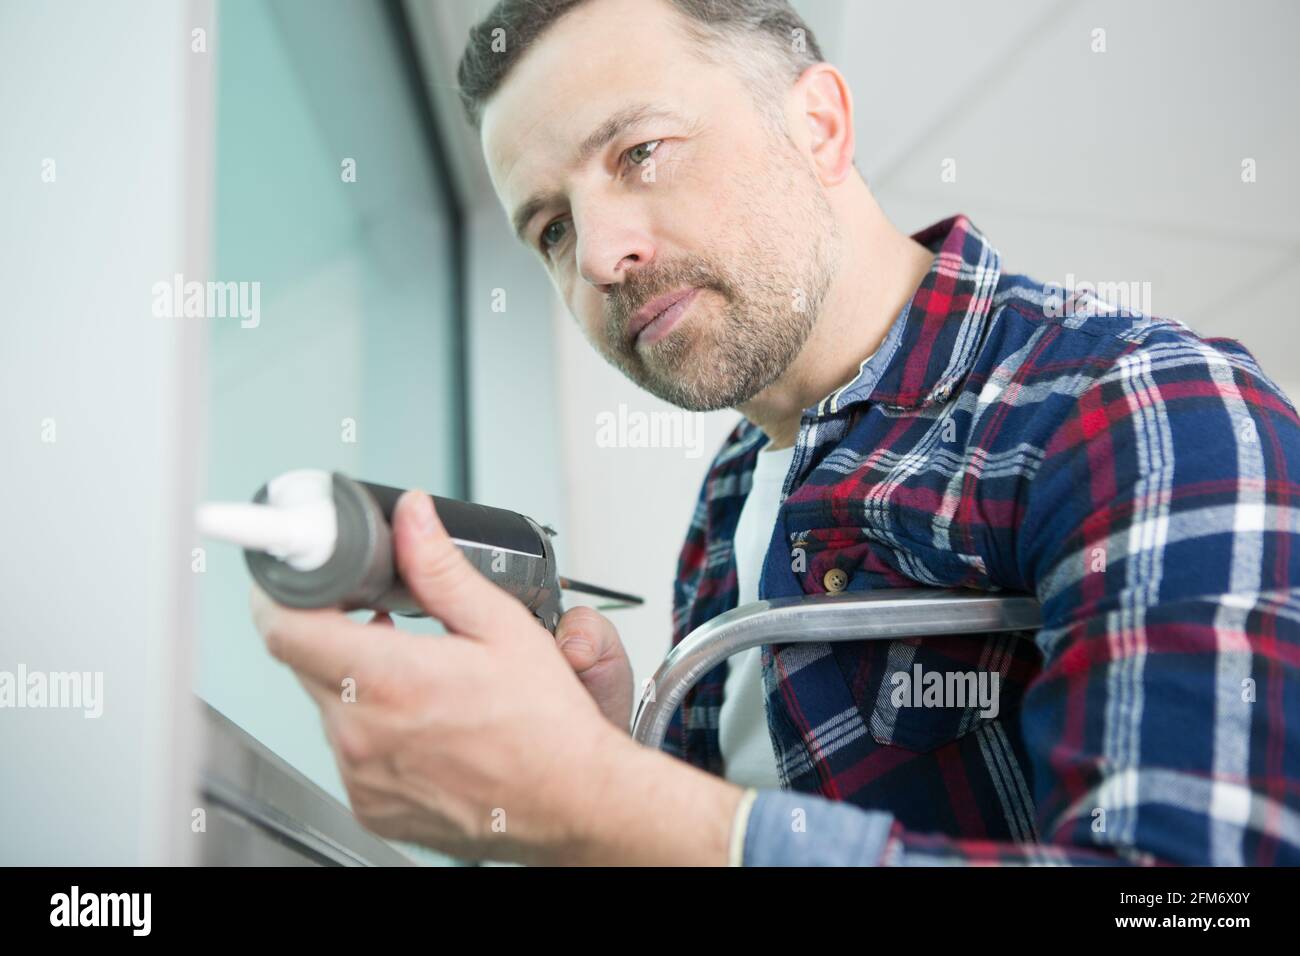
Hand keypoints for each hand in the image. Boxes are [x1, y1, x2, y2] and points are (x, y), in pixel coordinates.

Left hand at [250, 489, 630, 863]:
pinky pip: (348, 751)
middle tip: (380, 620)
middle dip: (334, 631)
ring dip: (357, 682)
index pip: (284, 626)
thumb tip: (411, 519)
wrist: (570, 800)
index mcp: (390, 680)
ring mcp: (362, 775)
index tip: (296, 578)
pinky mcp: (370, 804)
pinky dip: (372, 728)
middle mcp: (362, 733)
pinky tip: (420, 721)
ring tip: (417, 678)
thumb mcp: (501, 626)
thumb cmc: (545, 725)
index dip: (280, 592)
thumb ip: (440, 568)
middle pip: (305, 661)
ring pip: (329, 705)